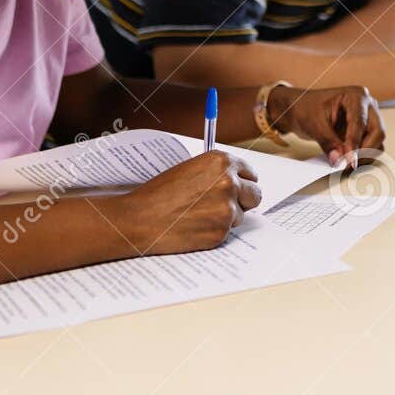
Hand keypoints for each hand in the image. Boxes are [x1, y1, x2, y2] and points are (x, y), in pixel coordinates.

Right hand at [123, 152, 259, 253]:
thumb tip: (235, 180)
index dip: (243, 182)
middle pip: (255, 194)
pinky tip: (195, 227)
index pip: (250, 173)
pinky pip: (227, 232)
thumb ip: (215, 173)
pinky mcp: (221, 231)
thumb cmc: (158, 194)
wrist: (139, 218)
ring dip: (227, 217)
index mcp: (221, 162)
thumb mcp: (190, 170)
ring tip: (199, 215)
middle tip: (225, 205)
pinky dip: (214, 231)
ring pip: (241, 215)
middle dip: (244, 200)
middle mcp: (229, 182)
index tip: (239, 187)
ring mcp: (227, 208)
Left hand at [268, 85, 384, 167]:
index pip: (360, 122)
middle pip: (377, 132)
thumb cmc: (307, 109)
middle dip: (365, 150)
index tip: (350, 160)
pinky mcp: (366, 131)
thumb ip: (328, 142)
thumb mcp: (315, 124)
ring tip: (347, 163)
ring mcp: (369, 118)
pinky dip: (364, 156)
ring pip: (378, 141)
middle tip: (349, 164)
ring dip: (366, 155)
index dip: (355, 143)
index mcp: (355, 96)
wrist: (301, 110)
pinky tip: (349, 161)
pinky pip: (373, 146)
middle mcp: (368, 105)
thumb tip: (339, 159)